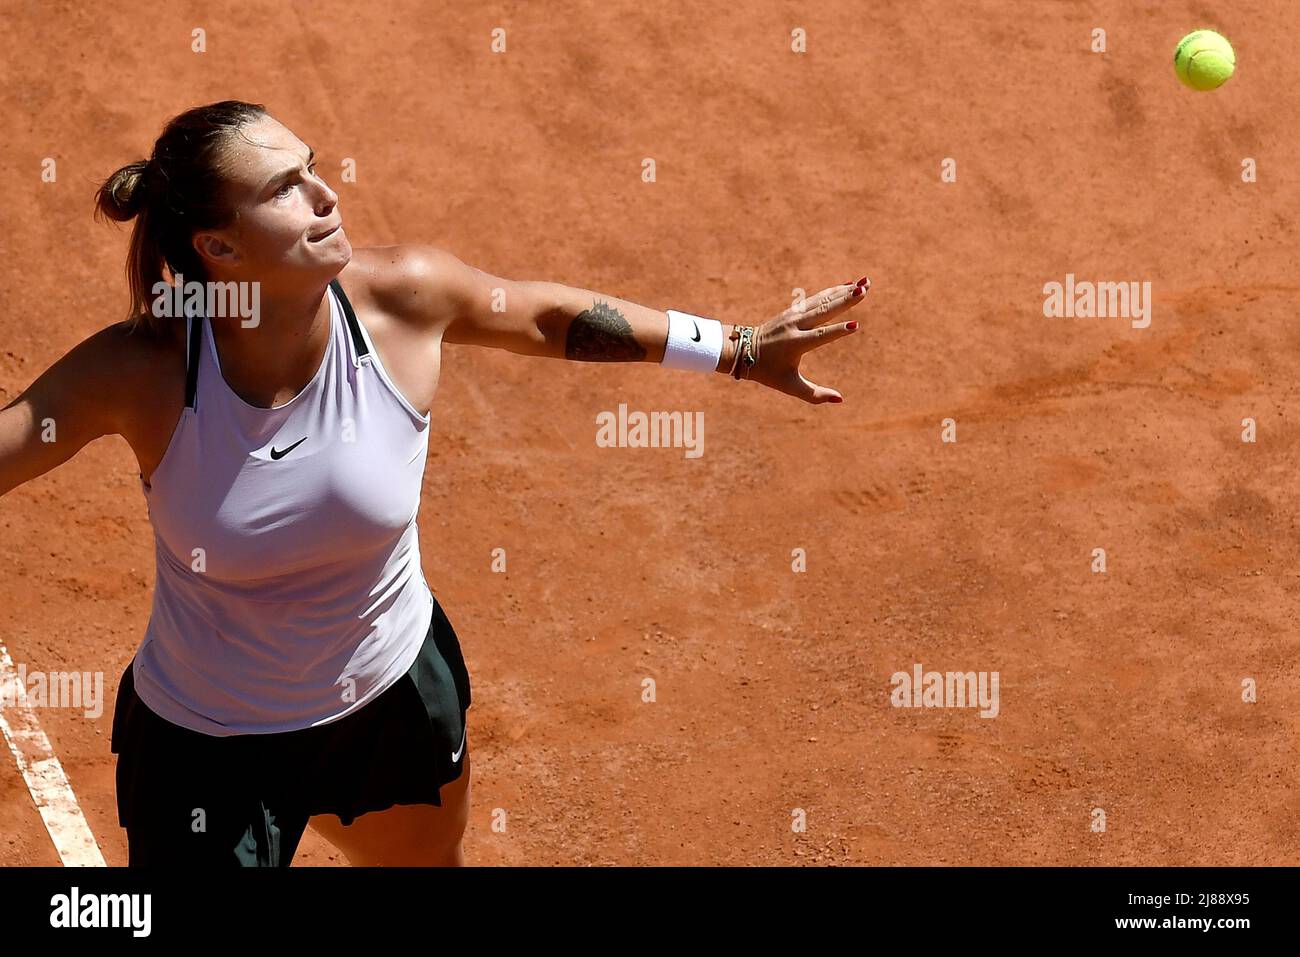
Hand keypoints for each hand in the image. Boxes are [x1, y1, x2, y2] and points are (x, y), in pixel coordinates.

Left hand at [743, 277, 869, 403]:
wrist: (742, 350)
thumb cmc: (767, 372)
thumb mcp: (789, 386)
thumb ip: (814, 395)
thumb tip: (840, 399)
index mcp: (795, 344)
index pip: (820, 336)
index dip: (838, 331)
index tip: (855, 325)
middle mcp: (795, 326)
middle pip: (824, 310)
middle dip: (846, 300)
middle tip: (865, 289)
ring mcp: (793, 315)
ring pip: (822, 300)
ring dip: (844, 291)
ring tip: (865, 282)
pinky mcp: (793, 310)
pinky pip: (816, 298)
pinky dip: (832, 291)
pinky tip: (847, 284)